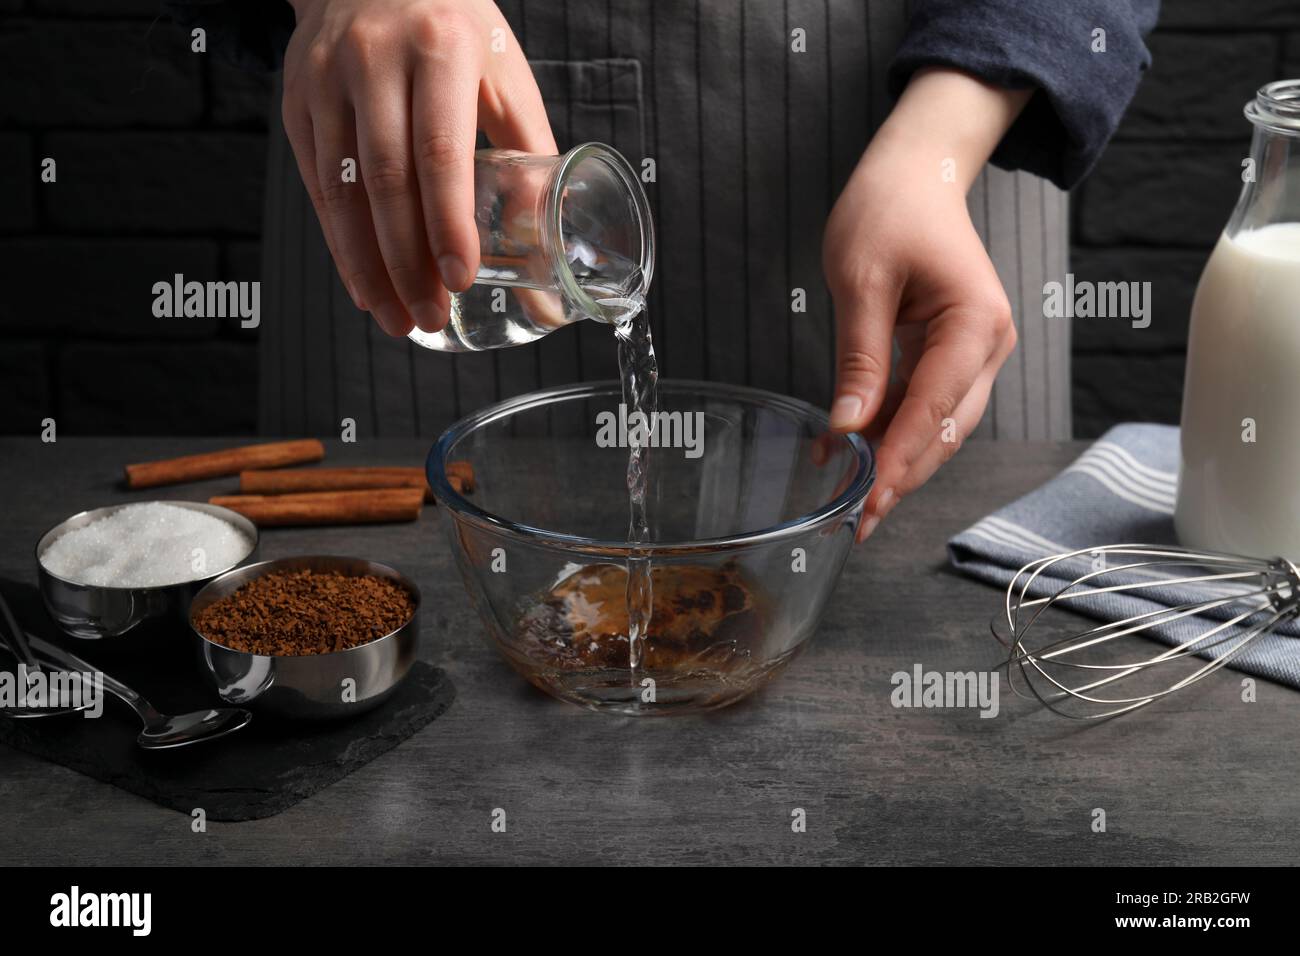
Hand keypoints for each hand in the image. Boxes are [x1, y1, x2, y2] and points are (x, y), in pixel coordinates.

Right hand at [282, 0, 555, 336]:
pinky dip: (340, 244)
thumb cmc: (454, 26)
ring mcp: (326, 80)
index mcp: (440, 48)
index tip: (463, 279)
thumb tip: (550, 240)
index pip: (440, 151)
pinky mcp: (297, 100)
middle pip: (386, 181)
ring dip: (370, 267)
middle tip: (432, 317)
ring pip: (342, 191)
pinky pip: (316, 185)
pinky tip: (364, 284)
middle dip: (408, 263)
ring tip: (400, 318)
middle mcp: (373, 61)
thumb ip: (529, 148)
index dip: (448, 223)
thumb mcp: (502, 70)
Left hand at [823, 68, 1029, 541]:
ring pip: (939, 427)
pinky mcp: (955, 356)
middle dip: (901, 477)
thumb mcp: (861, 280)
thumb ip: (860, 358)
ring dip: (895, 462)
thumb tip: (848, 427)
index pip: (934, 407)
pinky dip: (891, 432)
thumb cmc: (889, 210)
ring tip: (849, 498)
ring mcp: (977, 353)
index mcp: (975, 322)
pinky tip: (851, 453)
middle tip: (856, 519)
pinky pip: (925, 405)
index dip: (898, 458)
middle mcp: (989, 345)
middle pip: (945, 430)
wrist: (916, 173)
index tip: (866, 498)